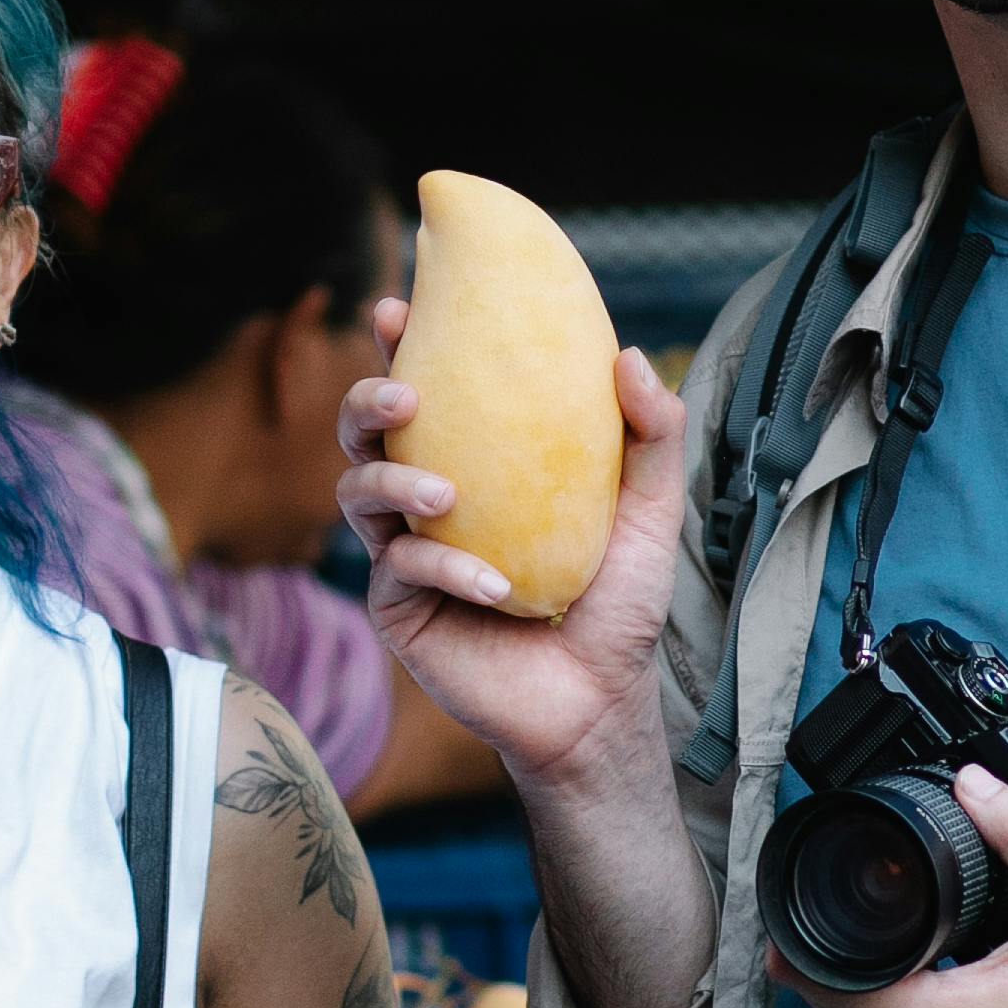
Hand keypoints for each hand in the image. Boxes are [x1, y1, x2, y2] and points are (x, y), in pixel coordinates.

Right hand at [336, 306, 686, 783]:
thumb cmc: (620, 603)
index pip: (429, 390)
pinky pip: (400, 568)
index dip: (401, 343)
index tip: (399, 305)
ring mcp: (406, 552)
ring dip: (392, 480)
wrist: (600, 701)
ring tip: (445, 492)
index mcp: (478, 463)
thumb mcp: (649, 512)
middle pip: (364, 431)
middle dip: (366, 399)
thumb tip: (630, 354)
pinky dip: (444, 567)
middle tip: (405, 393)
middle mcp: (430, 498)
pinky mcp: (399, 608)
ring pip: (358, 491)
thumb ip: (650, 434)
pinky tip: (492, 586)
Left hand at [772, 770, 1007, 1007]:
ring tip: (873, 894)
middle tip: (843, 864)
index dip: (799, 911)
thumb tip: (974, 782)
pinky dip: (876, 978)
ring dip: (847, 952)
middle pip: (818, 984)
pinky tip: (909, 940)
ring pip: (846, 1005)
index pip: (810, 969)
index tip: (815, 863)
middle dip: (818, 923)